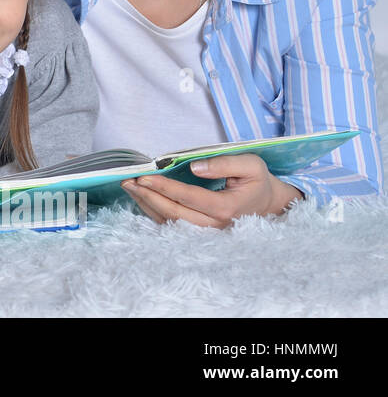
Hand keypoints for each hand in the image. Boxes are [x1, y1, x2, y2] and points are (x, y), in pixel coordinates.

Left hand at [122, 153, 302, 227]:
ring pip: (170, 222)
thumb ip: (224, 164)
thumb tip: (194, 167)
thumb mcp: (251, 166)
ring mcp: (206, 232)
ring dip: (146, 204)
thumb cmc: (257, 182)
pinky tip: (141, 197)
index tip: (144, 177)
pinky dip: (153, 211)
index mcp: (226, 208)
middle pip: (174, 213)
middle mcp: (214, 225)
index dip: (164, 188)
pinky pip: (171, 225)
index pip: (189, 198)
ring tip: (129, 187)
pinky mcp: (199, 232)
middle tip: (128, 181)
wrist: (267, 205)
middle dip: (148, 197)